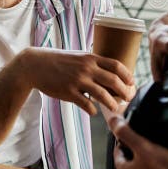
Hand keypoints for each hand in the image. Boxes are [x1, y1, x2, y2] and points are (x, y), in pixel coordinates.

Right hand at [17, 48, 133, 114]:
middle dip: (124, 91)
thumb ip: (92, 63)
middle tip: (129, 98)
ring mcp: (77, 80)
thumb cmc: (57, 61)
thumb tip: (108, 73)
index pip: (116, 65)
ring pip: (102, 95)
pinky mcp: (68, 92)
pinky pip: (86, 104)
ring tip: (115, 108)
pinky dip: (92, 110)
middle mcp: (86, 68)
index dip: (127, 75)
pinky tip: (93, 112)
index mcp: (90, 58)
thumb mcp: (77, 56)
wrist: (35, 65)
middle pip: (113, 80)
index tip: (132, 83)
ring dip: (112, 104)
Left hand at [108, 115, 167, 168]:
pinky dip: (158, 167)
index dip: (126, 138)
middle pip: (130, 158)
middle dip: (138, 148)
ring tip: (160, 151)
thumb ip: (126, 133)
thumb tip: (112, 120)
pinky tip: (166, 162)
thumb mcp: (143, 146)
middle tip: (149, 141)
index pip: (118, 149)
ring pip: (142, 166)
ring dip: (149, 158)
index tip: (135, 132)